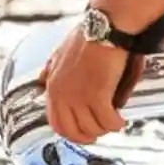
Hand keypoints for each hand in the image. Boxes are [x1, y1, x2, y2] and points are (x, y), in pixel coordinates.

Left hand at [40, 26, 131, 144]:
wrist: (105, 29)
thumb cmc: (86, 38)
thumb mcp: (59, 54)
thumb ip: (50, 70)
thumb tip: (42, 79)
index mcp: (52, 87)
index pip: (56, 124)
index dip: (72, 133)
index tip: (83, 132)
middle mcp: (62, 95)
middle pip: (74, 132)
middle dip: (89, 135)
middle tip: (101, 130)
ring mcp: (79, 97)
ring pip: (93, 129)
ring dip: (105, 128)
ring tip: (114, 121)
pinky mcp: (98, 96)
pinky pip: (108, 122)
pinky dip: (117, 124)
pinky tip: (121, 120)